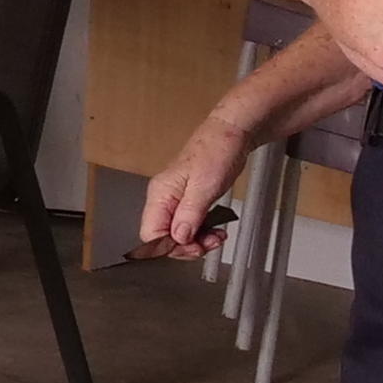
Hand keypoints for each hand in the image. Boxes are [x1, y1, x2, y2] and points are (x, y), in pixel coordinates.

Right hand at [138, 116, 255, 260]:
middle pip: (163, 237)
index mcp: (160, 194)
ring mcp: (175, 200)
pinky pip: (189, 224)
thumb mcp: (204, 187)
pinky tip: (215, 231)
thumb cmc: (216, 151)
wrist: (231, 134)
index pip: (151, 234)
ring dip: (197, 241)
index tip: (195, 247)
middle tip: (209, 244)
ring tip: (216, 237)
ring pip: (177, 233)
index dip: (172, 247)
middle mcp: (163, 198)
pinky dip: (202, 232)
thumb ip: (189, 215)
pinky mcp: (188, 200)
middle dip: (187, 246)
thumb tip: (177, 238)